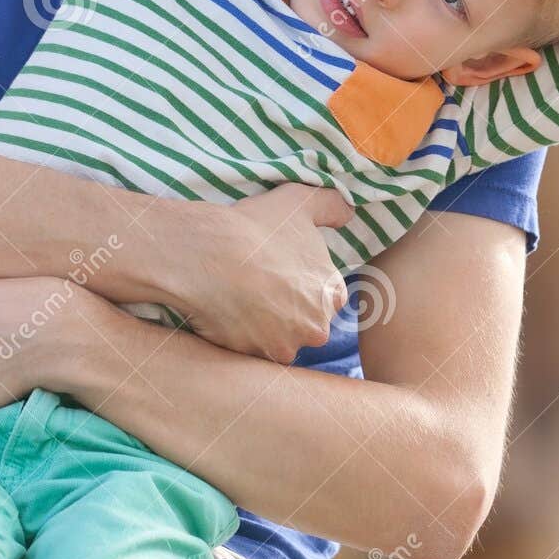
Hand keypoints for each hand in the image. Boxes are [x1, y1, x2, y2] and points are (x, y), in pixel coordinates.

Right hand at [172, 184, 352, 363]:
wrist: (210, 256)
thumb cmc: (257, 227)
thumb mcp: (300, 200)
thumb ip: (332, 206)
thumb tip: (348, 213)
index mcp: (331, 294)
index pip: (326, 295)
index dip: (302, 281)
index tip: (281, 270)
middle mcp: (317, 327)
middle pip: (304, 321)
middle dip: (287, 308)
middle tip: (260, 283)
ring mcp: (285, 345)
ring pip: (279, 337)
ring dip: (265, 324)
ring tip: (241, 296)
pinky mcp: (254, 357)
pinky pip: (252, 349)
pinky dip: (242, 335)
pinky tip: (228, 310)